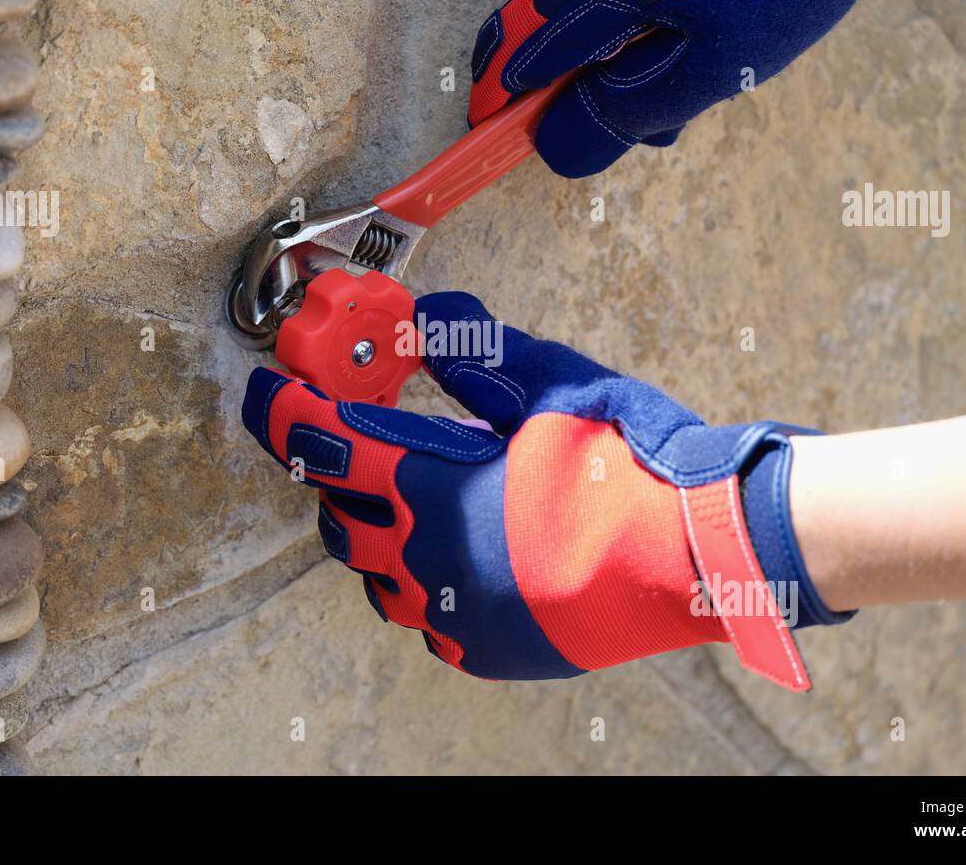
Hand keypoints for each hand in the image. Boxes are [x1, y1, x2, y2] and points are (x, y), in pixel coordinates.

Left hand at [242, 292, 840, 688]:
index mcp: (432, 487)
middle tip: (360, 445)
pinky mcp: (485, 650)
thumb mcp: (552, 387)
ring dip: (376, 535)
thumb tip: (432, 314)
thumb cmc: (628, 465)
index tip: (267, 393)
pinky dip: (425, 583)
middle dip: (336, 477)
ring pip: (375, 578)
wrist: (698, 553)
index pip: (325, 444)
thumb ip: (479, 351)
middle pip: (339, 517)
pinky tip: (458, 558)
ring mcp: (454, 614)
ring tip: (413, 503)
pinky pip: (425, 621)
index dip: (285, 412)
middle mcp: (427, 558)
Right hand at [469, 0, 965, 176]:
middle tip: (597, 114)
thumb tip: (555, 147)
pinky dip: (617, 4)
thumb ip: (625, 110)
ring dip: (591, 43)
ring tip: (659, 70)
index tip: (490, 138)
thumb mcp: (712, 65)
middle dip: (552, 77)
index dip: (500, 106)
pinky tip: (669, 22)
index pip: (517, 58)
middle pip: (532, 22)